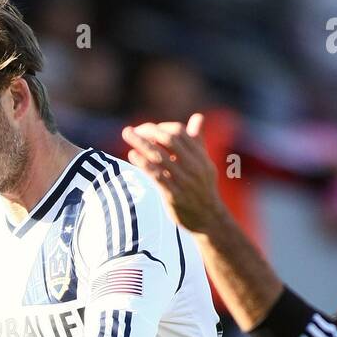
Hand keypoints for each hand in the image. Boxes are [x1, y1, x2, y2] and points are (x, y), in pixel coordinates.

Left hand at [122, 113, 220, 232]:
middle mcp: (193, 166)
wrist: (209, 219)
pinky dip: (143, 163)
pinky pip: (157, 176)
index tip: (148, 131)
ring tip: (127, 135)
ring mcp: (184, 181)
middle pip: (169, 140)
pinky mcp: (174, 195)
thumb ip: (198, 142)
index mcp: (200, 156)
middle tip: (131, 131)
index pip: (179, 132)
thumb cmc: (203, 189)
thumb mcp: (205, 165)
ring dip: (141, 143)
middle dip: (148, 131)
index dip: (161, 128)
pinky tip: (132, 155)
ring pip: (160, 156)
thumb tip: (198, 117)